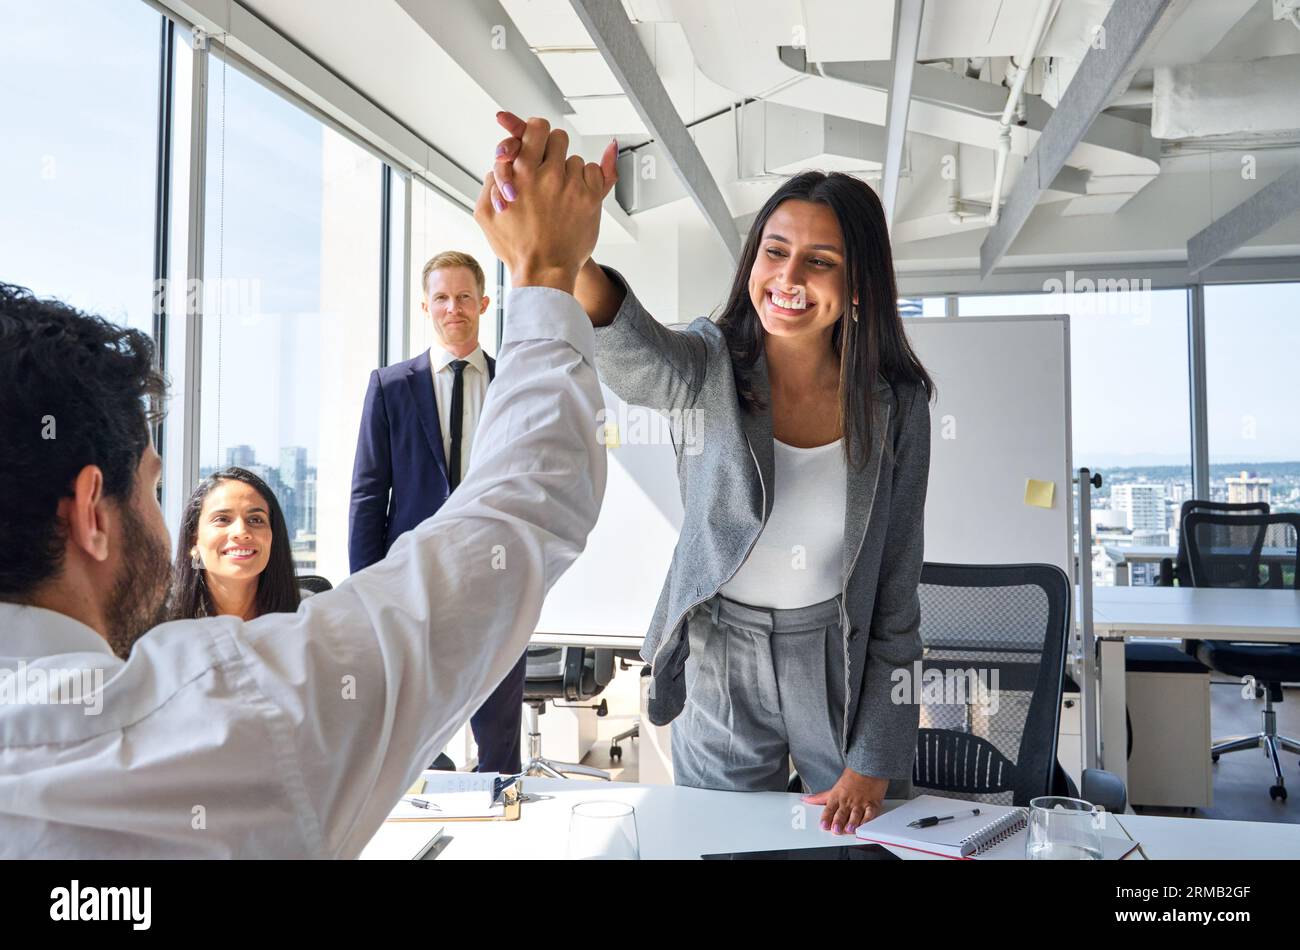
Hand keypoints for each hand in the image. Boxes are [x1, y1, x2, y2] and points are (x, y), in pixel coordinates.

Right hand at [473, 114, 611, 293]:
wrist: (544, 272)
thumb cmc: (515, 245)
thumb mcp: (485, 212)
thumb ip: (489, 180)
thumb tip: (501, 157)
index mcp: (519, 174)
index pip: (534, 128)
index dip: (534, 130)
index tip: (535, 138)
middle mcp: (546, 176)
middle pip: (557, 137)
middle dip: (552, 148)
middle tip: (548, 166)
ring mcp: (570, 186)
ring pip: (574, 159)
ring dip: (567, 172)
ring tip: (559, 195)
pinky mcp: (590, 198)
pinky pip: (594, 172)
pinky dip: (586, 181)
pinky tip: (575, 199)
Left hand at [802, 768, 887, 835]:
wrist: (868, 768)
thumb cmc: (851, 779)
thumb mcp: (833, 788)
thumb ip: (820, 797)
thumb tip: (806, 800)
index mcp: (837, 797)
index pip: (829, 809)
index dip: (826, 818)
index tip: (823, 825)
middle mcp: (848, 801)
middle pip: (842, 813)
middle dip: (838, 822)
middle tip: (836, 830)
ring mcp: (860, 803)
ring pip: (856, 814)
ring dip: (853, 822)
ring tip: (849, 829)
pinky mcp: (872, 804)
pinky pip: (870, 813)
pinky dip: (867, 819)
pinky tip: (865, 824)